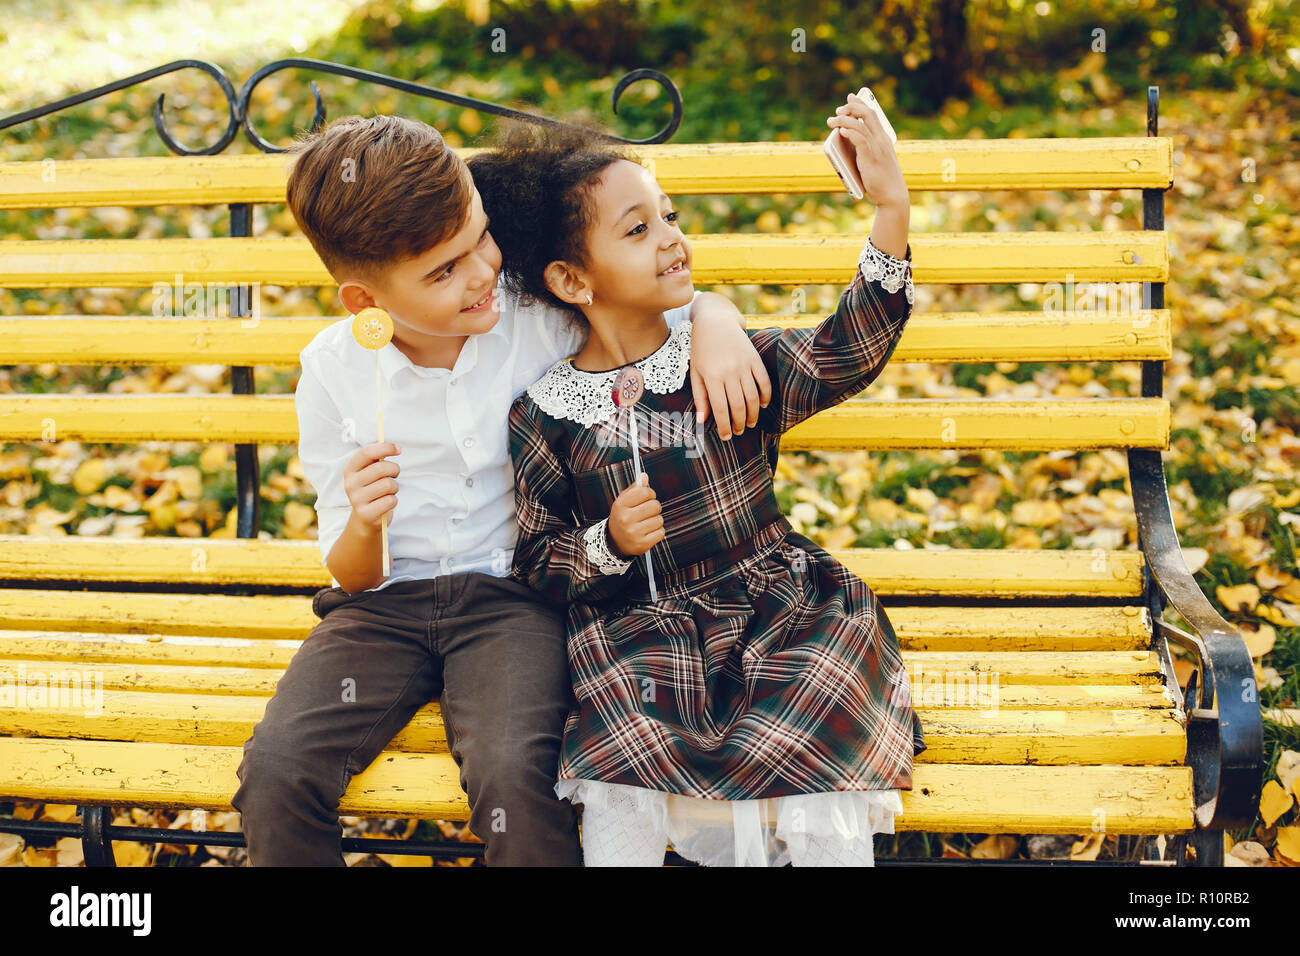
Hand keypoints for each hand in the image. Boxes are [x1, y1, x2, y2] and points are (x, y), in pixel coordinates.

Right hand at [343, 441, 399, 531]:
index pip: (366, 453)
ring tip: (388, 491)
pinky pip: (390, 500)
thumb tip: (394, 447)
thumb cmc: (372, 489)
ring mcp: (356, 499)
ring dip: (394, 487)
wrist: (365, 518)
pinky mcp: (366, 513)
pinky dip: (393, 501)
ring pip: (388, 485)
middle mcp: (350, 484)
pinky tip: (385, 503)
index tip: (398, 449)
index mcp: (350, 470)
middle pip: (381, 468)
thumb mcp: (370, 473)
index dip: (384, 448)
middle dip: (394, 470)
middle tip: (394, 475)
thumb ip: (378, 460)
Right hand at [608, 473, 662, 557]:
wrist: (616, 541)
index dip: (649, 493)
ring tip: (646, 522)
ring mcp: (633, 533)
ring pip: (659, 519)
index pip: (644, 492)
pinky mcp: (642, 544)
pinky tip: (648, 532)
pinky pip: (661, 532)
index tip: (647, 496)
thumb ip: (635, 488)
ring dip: (656, 520)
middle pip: (655, 505)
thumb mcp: (624, 501)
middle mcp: (625, 519)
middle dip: (654, 507)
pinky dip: (658, 531)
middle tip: (647, 511)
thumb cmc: (623, 516)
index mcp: (620, 505)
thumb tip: (644, 476)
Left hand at [688, 293, 771, 439]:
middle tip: (738, 432)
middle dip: (739, 423)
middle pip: (738, 406)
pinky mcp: (755, 359)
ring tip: (749, 423)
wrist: (715, 322)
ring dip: (753, 414)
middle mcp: (729, 372)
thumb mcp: (695, 372)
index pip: (720, 409)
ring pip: (753, 397)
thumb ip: (700, 397)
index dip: (724, 426)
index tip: (726, 436)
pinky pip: (764, 382)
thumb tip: (703, 421)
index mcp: (712, 377)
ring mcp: (744, 365)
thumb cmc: (701, 349)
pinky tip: (763, 405)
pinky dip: (766, 396)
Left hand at [826, 93, 908, 209]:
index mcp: (883, 139)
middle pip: (867, 114)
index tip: (850, 96)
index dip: (861, 103)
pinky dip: (851, 134)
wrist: (892, 196)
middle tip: (837, 111)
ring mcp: (877, 148)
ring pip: (860, 125)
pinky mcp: (871, 159)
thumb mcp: (873, 160)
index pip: (872, 114)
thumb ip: (863, 148)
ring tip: (831, 121)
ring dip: (843, 120)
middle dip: (851, 108)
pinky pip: (860, 141)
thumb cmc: (881, 180)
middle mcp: (881, 140)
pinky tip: (841, 132)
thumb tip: (845, 138)